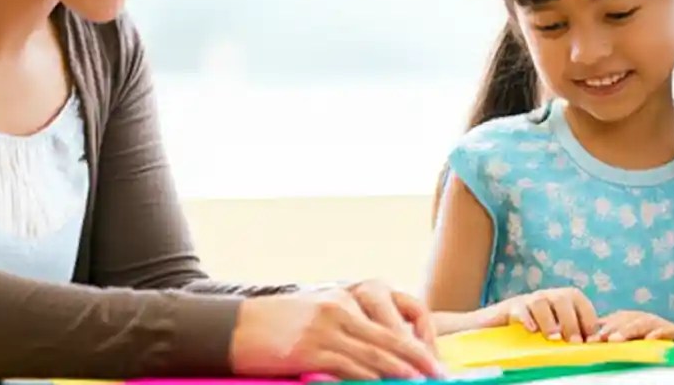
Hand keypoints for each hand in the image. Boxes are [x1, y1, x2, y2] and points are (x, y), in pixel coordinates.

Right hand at [229, 286, 442, 380]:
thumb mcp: (317, 312)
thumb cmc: (277, 323)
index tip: (434, 358)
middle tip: (440, 375)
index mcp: (346, 297)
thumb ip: (348, 327)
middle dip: (419, 358)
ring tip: (420, 382)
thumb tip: (379, 354)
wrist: (234, 326)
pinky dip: (368, 379)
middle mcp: (341, 307)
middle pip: (390, 336)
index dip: (418, 339)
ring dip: (400, 371)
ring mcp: (326, 328)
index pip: (392, 318)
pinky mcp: (310, 349)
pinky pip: (347, 366)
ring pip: (373, 352)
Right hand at [504, 288, 598, 342]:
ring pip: (540, 301)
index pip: (580, 301)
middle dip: (571, 321)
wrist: (506, 321)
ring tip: (554, 338)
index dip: (588, 319)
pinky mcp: (512, 308)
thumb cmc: (540, 327)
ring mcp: (529, 300)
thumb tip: (596, 342)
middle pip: (563, 298)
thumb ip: (576, 332)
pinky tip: (532, 330)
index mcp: (564, 299)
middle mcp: (548, 296)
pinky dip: (526, 318)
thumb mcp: (560, 329)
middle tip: (574, 342)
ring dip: (549, 320)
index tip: (591, 340)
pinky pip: (520, 309)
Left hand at [589, 311, 673, 342]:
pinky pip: (666, 330)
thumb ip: (617, 340)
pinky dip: (657, 334)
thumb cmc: (658, 343)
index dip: (599, 328)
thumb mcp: (635, 341)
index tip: (586, 339)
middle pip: (624, 320)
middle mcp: (644, 318)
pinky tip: (648, 340)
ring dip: (628, 330)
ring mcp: (660, 323)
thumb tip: (592, 343)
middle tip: (597, 338)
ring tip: (615, 340)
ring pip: (641, 324)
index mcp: (632, 319)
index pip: (612, 320)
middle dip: (609, 328)